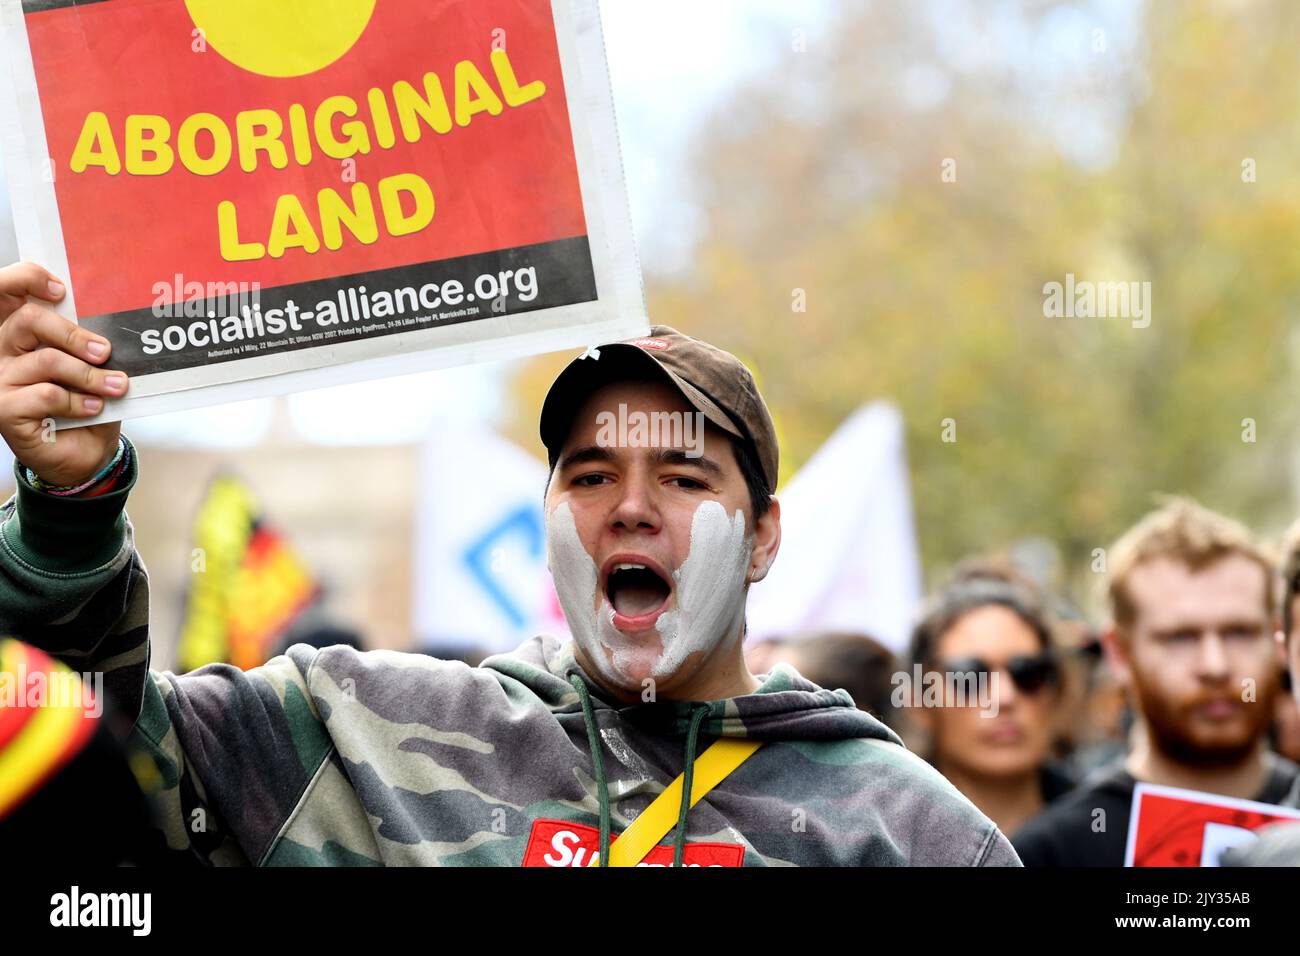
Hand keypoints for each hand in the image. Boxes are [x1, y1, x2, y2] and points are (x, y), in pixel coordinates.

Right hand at [0, 262, 127, 486]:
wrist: (85, 452)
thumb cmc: (87, 403)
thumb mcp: (92, 367)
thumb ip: (89, 342)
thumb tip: (113, 322)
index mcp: (22, 333)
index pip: (7, 290)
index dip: (27, 278)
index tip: (61, 290)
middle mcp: (3, 352)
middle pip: (29, 320)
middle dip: (74, 334)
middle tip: (104, 351)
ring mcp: (1, 381)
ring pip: (47, 360)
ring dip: (90, 375)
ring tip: (116, 386)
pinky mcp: (5, 410)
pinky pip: (48, 394)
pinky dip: (79, 402)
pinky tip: (94, 408)